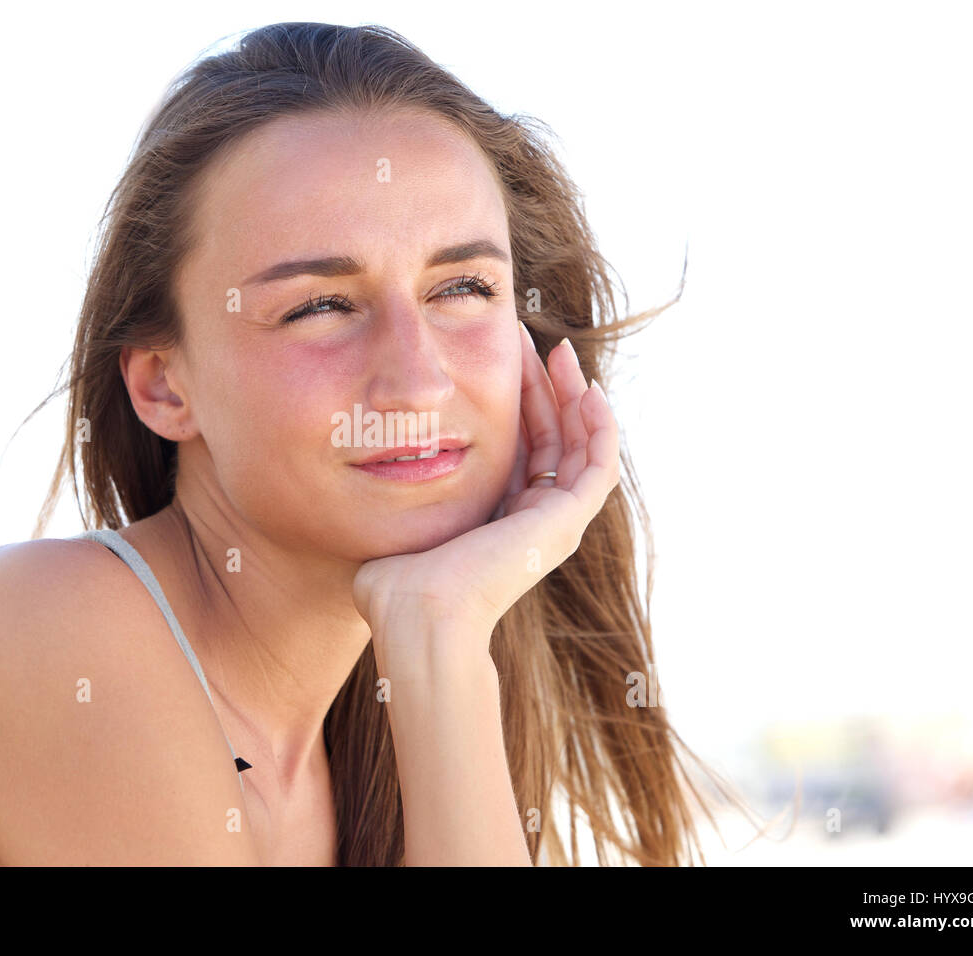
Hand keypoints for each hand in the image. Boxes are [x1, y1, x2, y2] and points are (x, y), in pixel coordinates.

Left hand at [353, 321, 620, 666]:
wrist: (418, 613)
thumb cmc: (394, 581)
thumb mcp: (400, 518)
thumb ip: (400, 492)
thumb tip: (371, 462)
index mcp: (496, 521)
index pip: (518, 449)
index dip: (512, 401)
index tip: (496, 356)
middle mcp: (531, 521)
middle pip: (551, 439)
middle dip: (542, 386)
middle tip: (526, 338)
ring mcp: (553, 523)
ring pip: (579, 445)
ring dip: (573, 395)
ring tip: (560, 352)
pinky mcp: (565, 521)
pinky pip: (599, 463)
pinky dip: (601, 426)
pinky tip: (588, 389)